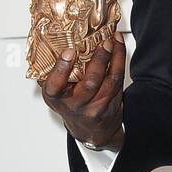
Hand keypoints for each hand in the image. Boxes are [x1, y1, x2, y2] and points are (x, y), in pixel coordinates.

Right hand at [40, 34, 125, 150]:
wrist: (91, 130)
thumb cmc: (70, 106)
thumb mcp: (55, 93)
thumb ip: (52, 72)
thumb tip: (51, 41)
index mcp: (56, 98)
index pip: (55, 86)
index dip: (62, 69)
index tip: (69, 52)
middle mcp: (76, 105)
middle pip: (90, 83)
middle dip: (99, 60)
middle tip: (103, 42)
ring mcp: (96, 106)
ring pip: (110, 80)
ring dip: (115, 57)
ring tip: (114, 41)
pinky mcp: (112, 103)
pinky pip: (118, 80)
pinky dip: (120, 61)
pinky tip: (119, 47)